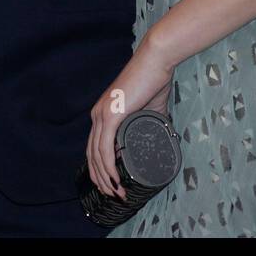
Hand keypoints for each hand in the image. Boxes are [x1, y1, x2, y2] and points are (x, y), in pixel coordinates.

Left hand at [86, 33, 174, 199]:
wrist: (156, 60)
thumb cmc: (155, 78)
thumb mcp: (152, 106)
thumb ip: (152, 121)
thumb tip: (163, 137)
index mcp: (104, 113)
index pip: (95, 148)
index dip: (101, 170)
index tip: (112, 185)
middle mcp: (98, 115)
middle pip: (92, 156)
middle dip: (101, 180)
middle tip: (115, 196)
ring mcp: (102, 114)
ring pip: (96, 156)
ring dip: (106, 179)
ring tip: (118, 193)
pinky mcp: (110, 115)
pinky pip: (104, 148)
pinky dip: (108, 167)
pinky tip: (115, 180)